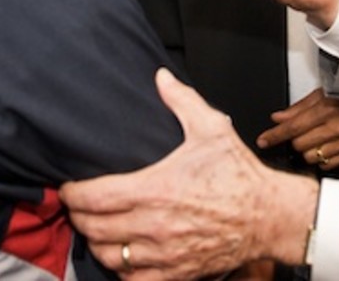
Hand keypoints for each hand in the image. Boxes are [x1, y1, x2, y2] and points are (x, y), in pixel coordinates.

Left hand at [60, 69, 318, 279]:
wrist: (269, 215)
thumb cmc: (240, 175)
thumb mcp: (212, 128)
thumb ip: (181, 100)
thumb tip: (161, 77)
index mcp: (156, 189)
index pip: (94, 197)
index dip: (72, 193)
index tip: (69, 187)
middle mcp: (154, 225)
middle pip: (94, 228)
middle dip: (79, 217)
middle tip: (78, 206)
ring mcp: (164, 253)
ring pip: (109, 257)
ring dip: (97, 243)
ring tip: (96, 229)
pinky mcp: (176, 272)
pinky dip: (122, 271)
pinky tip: (123, 256)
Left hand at [258, 88, 338, 170]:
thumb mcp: (322, 93)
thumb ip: (298, 108)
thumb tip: (277, 118)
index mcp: (326, 110)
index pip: (292, 127)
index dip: (274, 136)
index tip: (263, 141)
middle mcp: (336, 128)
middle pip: (299, 145)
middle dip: (295, 139)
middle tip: (302, 130)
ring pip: (311, 158)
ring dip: (308, 150)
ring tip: (316, 137)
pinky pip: (327, 165)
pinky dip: (321, 159)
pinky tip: (325, 146)